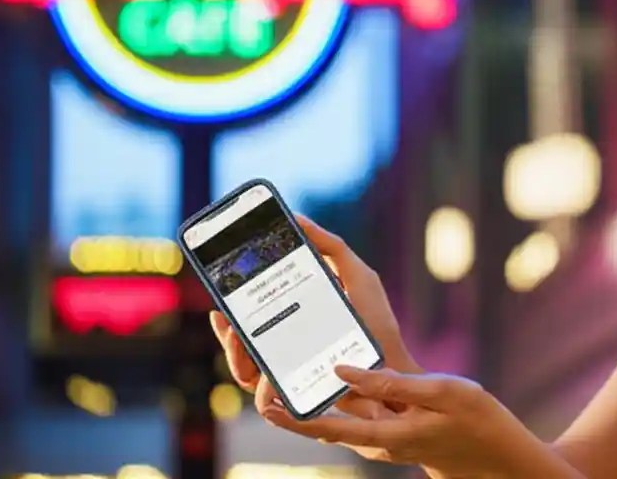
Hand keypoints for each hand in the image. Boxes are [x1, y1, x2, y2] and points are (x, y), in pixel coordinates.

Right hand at [209, 216, 421, 425]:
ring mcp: (290, 376)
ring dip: (233, 352)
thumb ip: (331, 246)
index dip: (231, 306)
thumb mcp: (357, 276)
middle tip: (224, 313)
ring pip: (243, 371)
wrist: (395, 364)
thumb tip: (297, 219)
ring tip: (237, 333)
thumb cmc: (376, 321)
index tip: (222, 291)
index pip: (252, 316)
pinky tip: (259, 368)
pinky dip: (254, 381)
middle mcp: (287, 350)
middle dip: (226, 330)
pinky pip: (263, 397)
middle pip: (239, 344)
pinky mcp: (299, 397)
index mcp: (294, 320)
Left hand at [261, 366, 579, 478]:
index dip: (292, 419)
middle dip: (294, 405)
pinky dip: (343, 395)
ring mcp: (384, 436)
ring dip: (316, 398)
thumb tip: (344, 372)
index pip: (327, 429)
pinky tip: (338, 371)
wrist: (497, 453)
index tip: (264, 405)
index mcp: (386, 434)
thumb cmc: (476, 420)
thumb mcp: (442, 392)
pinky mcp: (393, 429)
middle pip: (325, 423)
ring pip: (341, 416)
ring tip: (292, 367)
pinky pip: (359, 413)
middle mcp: (377, 440)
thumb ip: (392, 383)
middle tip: (266, 377)